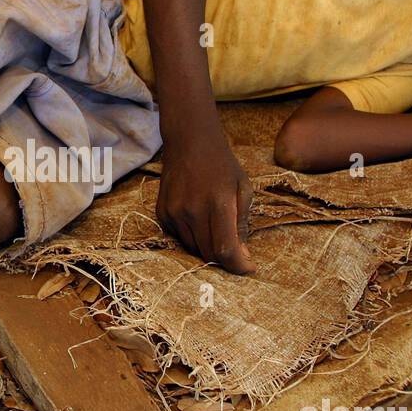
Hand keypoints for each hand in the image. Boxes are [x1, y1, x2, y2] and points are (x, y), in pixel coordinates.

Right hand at [157, 134, 254, 273]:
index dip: (238, 265)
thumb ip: (243, 222)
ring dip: (208, 248)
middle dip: (225, 260)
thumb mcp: (242, 188)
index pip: (225, 248)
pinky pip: (179, 238)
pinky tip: (199, 219)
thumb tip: (243, 253)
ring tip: (217, 230)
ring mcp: (174, 212)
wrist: (189, 142)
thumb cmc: (222, 164)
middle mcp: (192, 210)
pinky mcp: (163, 213)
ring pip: (193, 249)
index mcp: (218, 202)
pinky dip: (193, 237)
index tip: (248, 268)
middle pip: (208, 254)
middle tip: (237, 252)